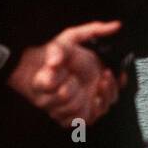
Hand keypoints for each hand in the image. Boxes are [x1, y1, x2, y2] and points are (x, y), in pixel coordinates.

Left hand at [6, 21, 125, 127]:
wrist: (28, 67)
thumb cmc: (52, 53)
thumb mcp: (72, 37)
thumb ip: (95, 30)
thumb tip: (117, 26)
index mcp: (98, 75)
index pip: (118, 83)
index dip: (119, 82)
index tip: (114, 74)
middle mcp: (92, 92)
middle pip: (110, 100)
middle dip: (108, 91)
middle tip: (103, 79)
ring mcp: (81, 105)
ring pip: (94, 112)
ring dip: (86, 99)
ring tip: (74, 86)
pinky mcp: (67, 116)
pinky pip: (77, 122)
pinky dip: (75, 116)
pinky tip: (68, 106)